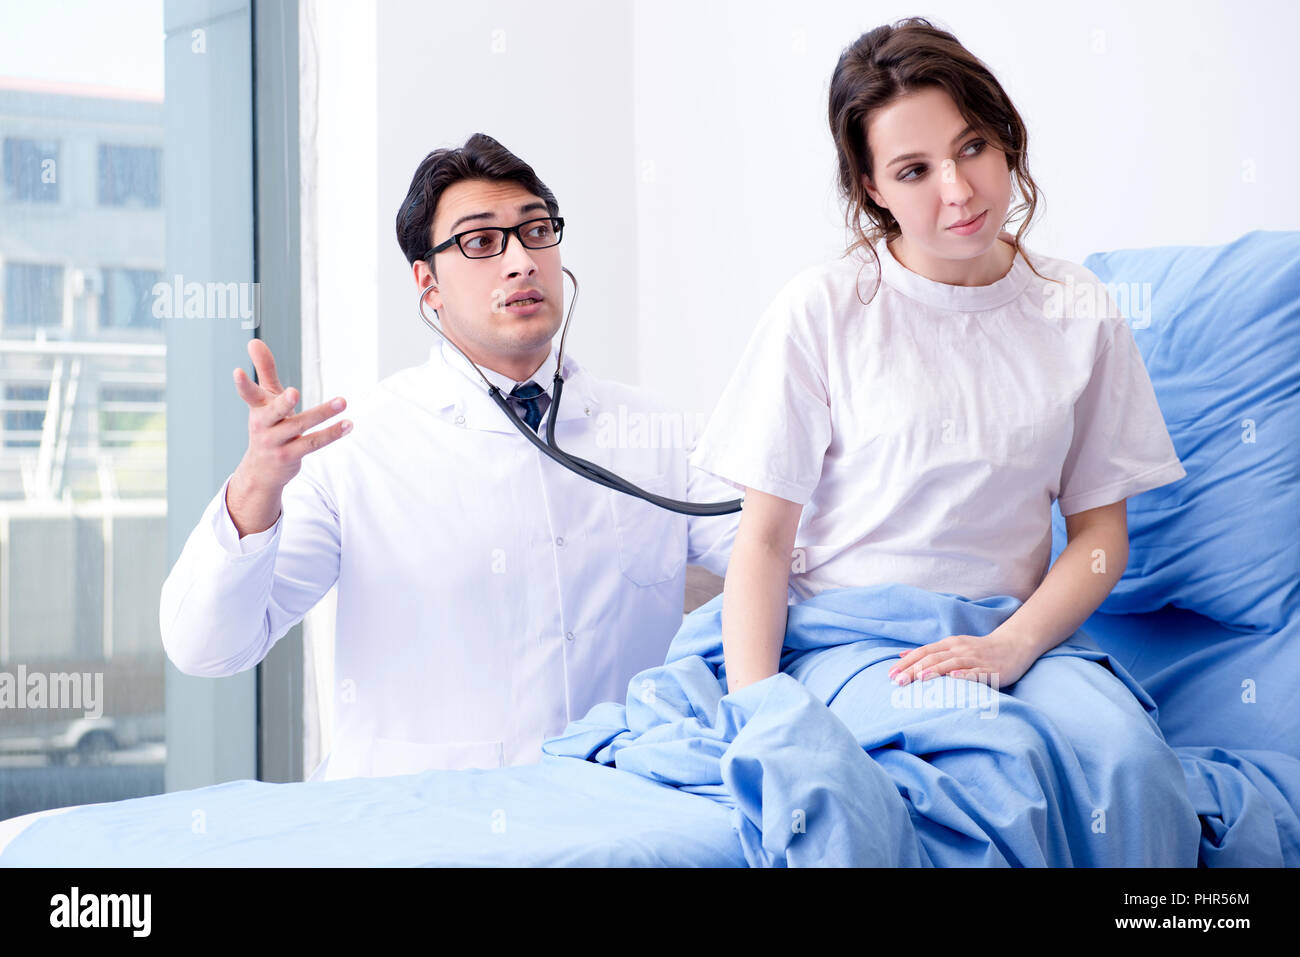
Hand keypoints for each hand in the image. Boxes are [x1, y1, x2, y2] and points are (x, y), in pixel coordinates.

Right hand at [227, 340, 349, 533]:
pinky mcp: (291, 456)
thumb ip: (264, 370)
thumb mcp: (265, 399)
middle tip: (294, 392)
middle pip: (275, 412)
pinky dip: (332, 434)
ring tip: (343, 401)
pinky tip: (348, 424)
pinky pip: (313, 443)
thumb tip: (254, 341)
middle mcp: (264, 426)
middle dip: (283, 403)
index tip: (237, 371)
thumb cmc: (267, 426)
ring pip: (301, 427)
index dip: (243, 384)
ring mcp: (276, 443)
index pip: (248, 395)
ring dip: (323, 414)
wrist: (262, 471)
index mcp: (257, 409)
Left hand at [888, 627, 1040, 689]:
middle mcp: (960, 649)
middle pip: (933, 658)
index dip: (906, 663)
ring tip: (919, 678)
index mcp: (949, 644)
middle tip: (898, 682)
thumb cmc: (978, 650)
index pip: (923, 652)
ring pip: (951, 664)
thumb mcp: (952, 647)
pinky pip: (976, 673)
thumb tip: (901, 655)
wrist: (1013, 646)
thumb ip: (928, 652)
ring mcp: (975, 659)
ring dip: (934, 671)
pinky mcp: (990, 670)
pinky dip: (964, 675)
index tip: (890, 674)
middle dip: (914, 670)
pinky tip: (953, 678)